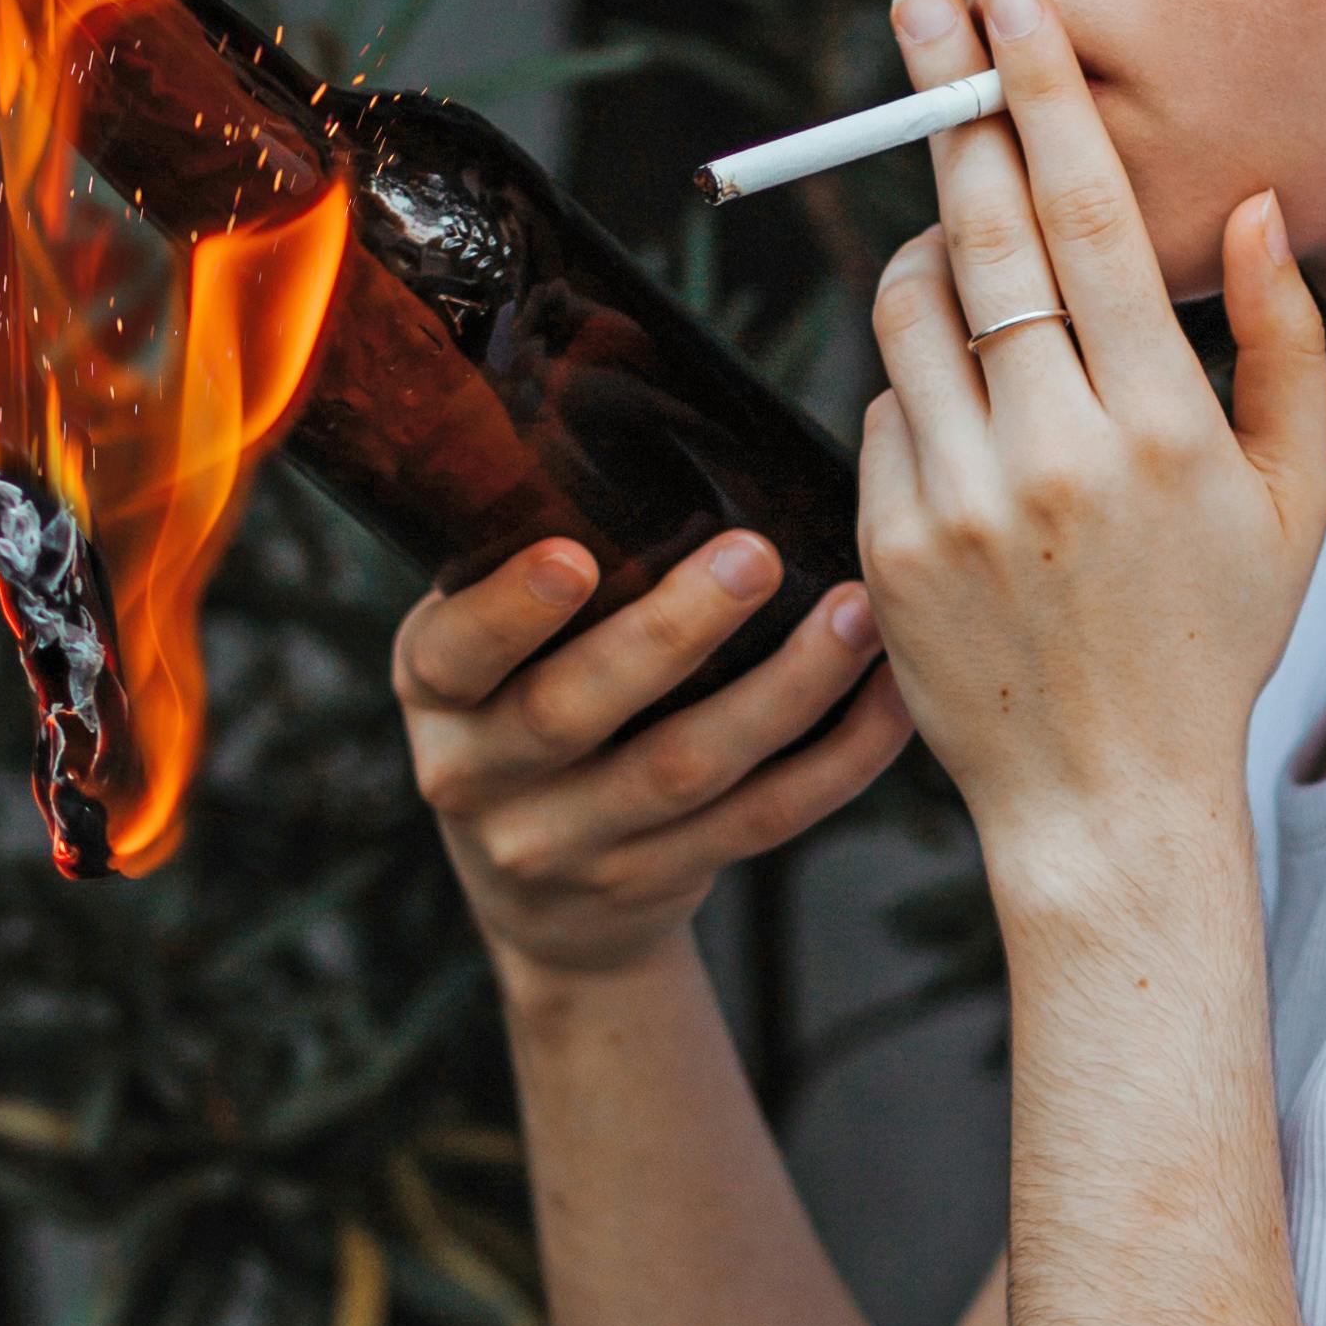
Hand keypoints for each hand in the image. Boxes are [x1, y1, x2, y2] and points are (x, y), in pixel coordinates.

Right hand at [395, 533, 908, 990]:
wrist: (544, 906)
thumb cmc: (522, 717)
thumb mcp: (484, 659)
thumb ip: (527, 578)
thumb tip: (634, 418)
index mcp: (436, 696)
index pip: (452, 654)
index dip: (507, 612)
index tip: (569, 557)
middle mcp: (483, 778)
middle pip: (573, 712)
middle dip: (669, 634)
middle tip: (754, 557)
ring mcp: (569, 845)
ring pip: (686, 772)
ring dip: (783, 690)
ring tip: (855, 615)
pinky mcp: (658, 883)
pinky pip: (762, 821)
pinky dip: (838, 761)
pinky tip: (890, 698)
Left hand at [857, 0, 1325, 893]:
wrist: (1107, 802)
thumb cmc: (1213, 641)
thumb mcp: (1289, 503)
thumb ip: (1282, 348)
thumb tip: (1254, 203)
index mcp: (1162, 424)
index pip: (1090, 217)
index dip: (1043, 97)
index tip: (1008, 6)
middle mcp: (1055, 449)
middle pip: (982, 227)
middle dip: (946, 102)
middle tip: (917, 11)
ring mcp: (960, 497)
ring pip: (910, 304)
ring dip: (927, 251)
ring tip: (964, 256)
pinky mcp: (888, 541)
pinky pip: (881, 402)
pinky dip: (915, 379)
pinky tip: (963, 414)